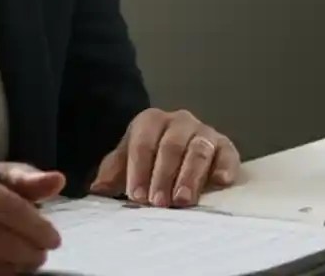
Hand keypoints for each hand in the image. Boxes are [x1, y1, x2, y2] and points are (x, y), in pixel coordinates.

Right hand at [0, 161, 64, 275]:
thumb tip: (57, 181)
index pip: (7, 208)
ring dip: (16, 267)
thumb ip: (19, 179)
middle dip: (31, 251)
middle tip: (41, 252)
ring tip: (24, 260)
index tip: (54, 237)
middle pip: (2, 241)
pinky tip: (1, 268)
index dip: (37, 226)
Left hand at [87, 108, 239, 207]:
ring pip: (198, 151)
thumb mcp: (128, 160)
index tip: (136, 195)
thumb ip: (113, 173)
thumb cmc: (150, 157)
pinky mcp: (225, 146)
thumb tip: (97, 190)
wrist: (180, 148)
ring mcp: (204, 133)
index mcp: (151, 121)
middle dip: (163, 176)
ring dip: (190, 176)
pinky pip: (227, 154)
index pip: (143, 144)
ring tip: (182, 200)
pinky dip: (225, 167)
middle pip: (171, 147)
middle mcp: (179, 121)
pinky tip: (220, 182)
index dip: (138, 170)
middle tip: (158, 202)